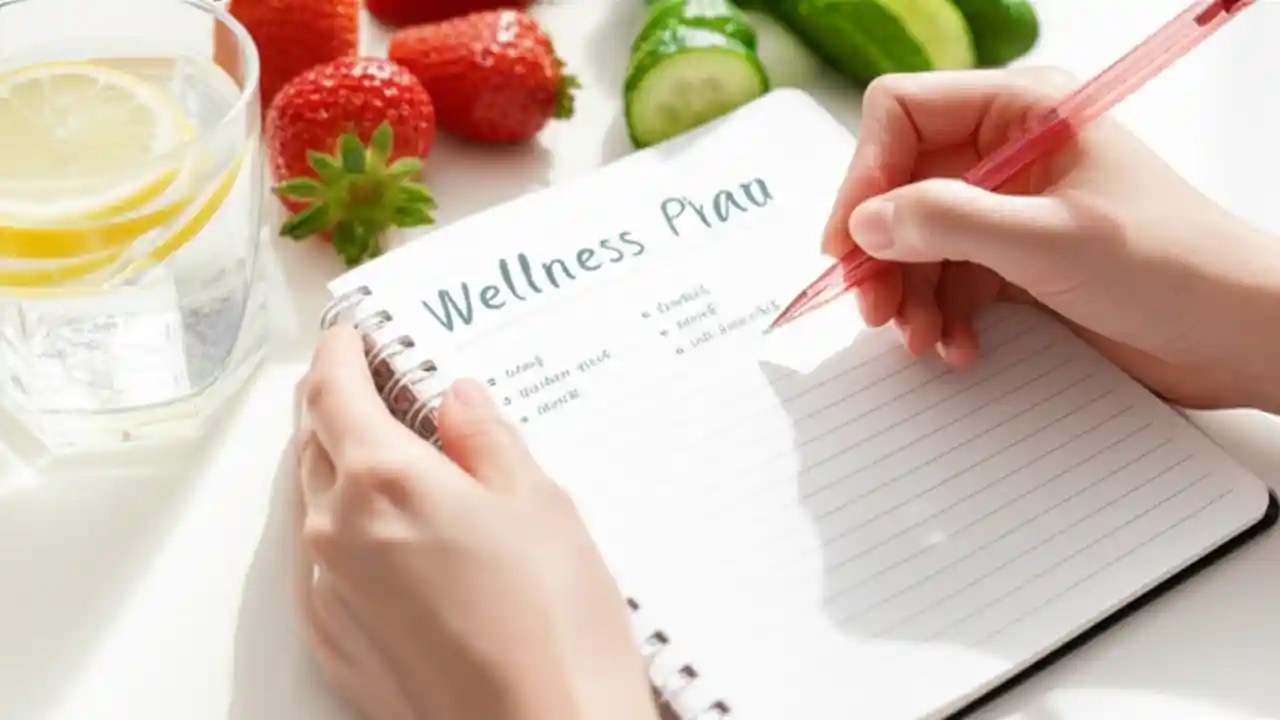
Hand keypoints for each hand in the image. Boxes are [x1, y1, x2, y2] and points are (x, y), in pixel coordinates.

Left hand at [292, 325, 658, 719]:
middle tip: (371, 388)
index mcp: (384, 480)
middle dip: (337, 405)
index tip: (346, 337)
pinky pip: (320, 563)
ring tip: (392, 461)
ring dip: (339, 467)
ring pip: (313, 503)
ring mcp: (329, 592)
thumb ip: (485, 439)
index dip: (339, 354)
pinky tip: (392, 538)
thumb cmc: (553, 626)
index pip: (335, 392)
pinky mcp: (336, 643)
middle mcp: (336, 532)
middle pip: (314, 443)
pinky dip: (343, 530)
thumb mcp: (539, 503)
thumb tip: (457, 402)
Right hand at [824, 67, 1279, 412]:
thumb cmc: (1175, 266)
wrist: (1237, 335)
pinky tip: (956, 345)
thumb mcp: (1049, 239)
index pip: (903, 114)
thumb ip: (949, 222)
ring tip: (918, 336)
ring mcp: (1010, 209)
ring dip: (906, 293)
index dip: (865, 175)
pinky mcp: (1015, 261)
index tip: (850, 240)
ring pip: (916, 240)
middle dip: (880, 250)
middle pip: (900, 185)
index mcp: (1023, 111)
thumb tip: (866, 224)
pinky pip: (946, 280)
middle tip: (871, 305)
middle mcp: (1009, 153)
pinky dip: (939, 316)